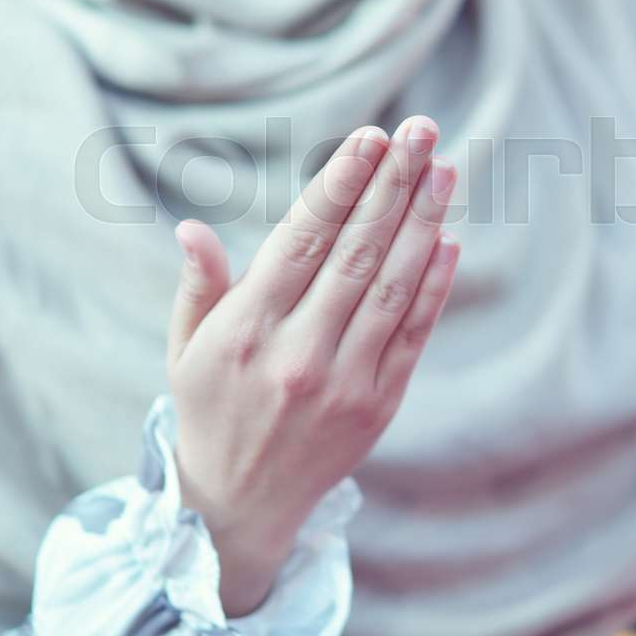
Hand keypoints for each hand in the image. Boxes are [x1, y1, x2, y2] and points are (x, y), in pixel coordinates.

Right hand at [163, 116, 459, 614]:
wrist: (241, 505)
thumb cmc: (210, 406)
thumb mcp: (186, 348)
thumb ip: (200, 287)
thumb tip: (192, 229)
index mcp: (243, 331)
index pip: (301, 241)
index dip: (340, 184)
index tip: (370, 137)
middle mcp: (296, 355)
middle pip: (354, 253)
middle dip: (392, 185)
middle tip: (422, 131)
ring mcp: (342, 383)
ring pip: (390, 288)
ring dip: (421, 224)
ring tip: (441, 170)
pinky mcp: (378, 405)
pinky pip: (412, 336)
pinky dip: (434, 288)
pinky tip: (449, 241)